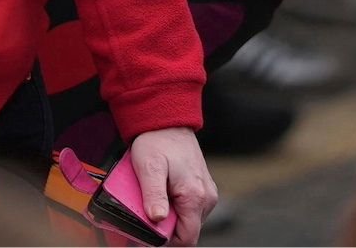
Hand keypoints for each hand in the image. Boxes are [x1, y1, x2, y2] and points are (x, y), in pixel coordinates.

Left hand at [126, 127, 216, 245]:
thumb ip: (154, 195)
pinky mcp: (203, 188)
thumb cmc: (158, 141)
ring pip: (188, 220)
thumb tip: (157, 218)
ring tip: (155, 197)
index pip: (187, 238)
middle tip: (148, 211)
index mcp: (195, 196)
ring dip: (171, 216)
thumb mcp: (149, 167)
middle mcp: (206, 197)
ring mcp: (207, 193)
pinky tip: (163, 192)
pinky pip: (190, 208)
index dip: (167, 240)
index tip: (150, 232)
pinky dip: (176, 206)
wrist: (168, 121)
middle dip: (167, 227)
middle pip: (187, 230)